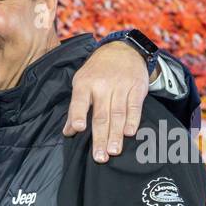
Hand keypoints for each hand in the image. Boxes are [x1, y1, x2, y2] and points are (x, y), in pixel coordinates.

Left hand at [63, 41, 150, 162]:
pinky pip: (135, 106)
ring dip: (116, 134)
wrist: (123, 49)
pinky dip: (133, 120)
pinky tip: (130, 133)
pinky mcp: (137, 87)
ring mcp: (121, 86)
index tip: (77, 129)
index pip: (79, 102)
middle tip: (100, 157)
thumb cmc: (97, 72)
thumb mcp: (81, 83)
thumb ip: (75, 109)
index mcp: (84, 84)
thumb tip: (68, 132)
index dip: (78, 115)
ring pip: (118, 114)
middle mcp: (102, 85)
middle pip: (101, 115)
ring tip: (114, 151)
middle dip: (100, 137)